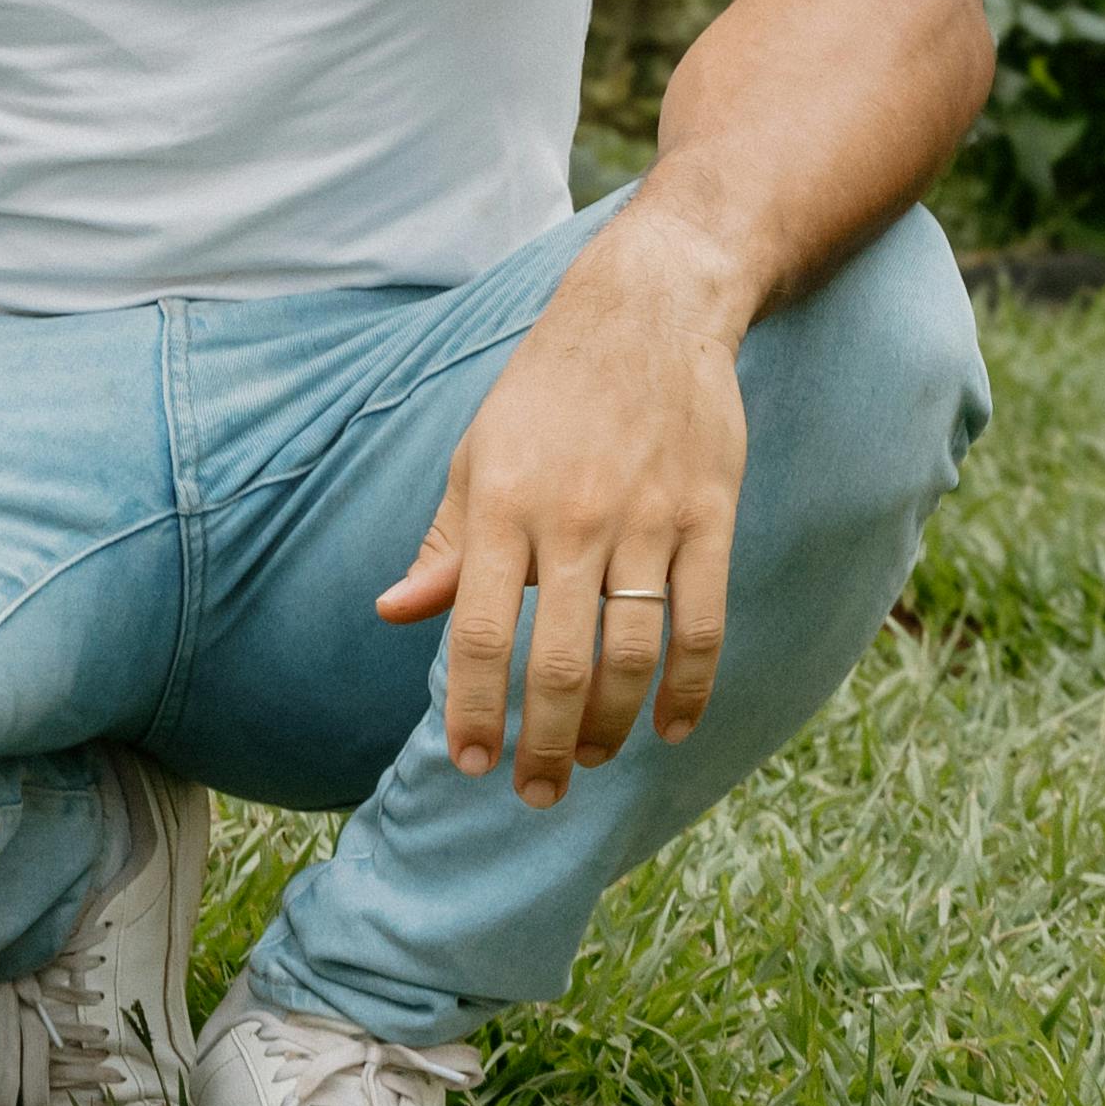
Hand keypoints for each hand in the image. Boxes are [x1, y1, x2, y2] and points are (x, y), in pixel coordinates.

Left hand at [377, 220, 749, 804]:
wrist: (647, 312)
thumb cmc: (547, 390)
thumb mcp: (477, 454)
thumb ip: (445, 543)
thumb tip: (396, 614)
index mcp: (501, 506)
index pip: (479, 633)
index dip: (474, 709)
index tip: (469, 763)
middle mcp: (572, 519)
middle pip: (562, 663)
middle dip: (546, 745)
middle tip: (536, 794)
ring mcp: (647, 519)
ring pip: (634, 654)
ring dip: (614, 727)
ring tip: (594, 762)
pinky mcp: (709, 515)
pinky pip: (703, 621)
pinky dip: (690, 687)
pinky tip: (670, 727)